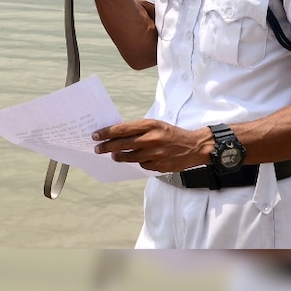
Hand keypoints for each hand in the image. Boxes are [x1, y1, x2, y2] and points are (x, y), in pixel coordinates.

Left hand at [91, 119, 210, 172]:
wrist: (194, 146)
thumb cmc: (171, 133)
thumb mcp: (155, 125)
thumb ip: (138, 129)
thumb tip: (117, 135)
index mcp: (149, 125)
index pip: (122, 129)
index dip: (106, 133)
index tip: (95, 135)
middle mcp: (151, 139)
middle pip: (122, 144)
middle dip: (106, 147)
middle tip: (97, 149)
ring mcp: (155, 154)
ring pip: (130, 157)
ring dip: (119, 157)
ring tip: (114, 156)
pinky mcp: (159, 166)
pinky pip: (142, 165)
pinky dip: (138, 162)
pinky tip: (138, 159)